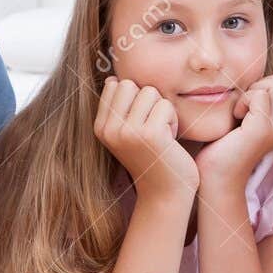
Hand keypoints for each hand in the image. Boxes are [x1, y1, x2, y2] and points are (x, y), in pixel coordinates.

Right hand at [93, 76, 198, 198]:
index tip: (140, 121)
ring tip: (161, 133)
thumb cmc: (152, 159)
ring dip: (162, 109)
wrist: (165, 194)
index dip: (134, 97)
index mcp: (100, 127)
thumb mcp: (127, 133)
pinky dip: (173, 119)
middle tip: (153, 126)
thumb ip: (119, 108)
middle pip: (129, 83)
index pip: (114, 84)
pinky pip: (165, 105)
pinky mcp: (150, 134)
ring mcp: (128, 132)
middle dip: (147, 100)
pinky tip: (170, 140)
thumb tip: (113, 79)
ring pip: (150, 91)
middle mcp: (109, 129)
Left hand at [193, 73, 272, 190]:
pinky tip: (235, 119)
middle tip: (243, 107)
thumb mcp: (243, 117)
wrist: (215, 177)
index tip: (246, 105)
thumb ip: (253, 99)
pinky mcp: (263, 129)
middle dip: (260, 85)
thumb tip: (249, 74)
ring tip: (239, 114)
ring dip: (251, 92)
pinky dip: (243, 100)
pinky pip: (259, 94)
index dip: (264, 84)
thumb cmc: (221, 146)